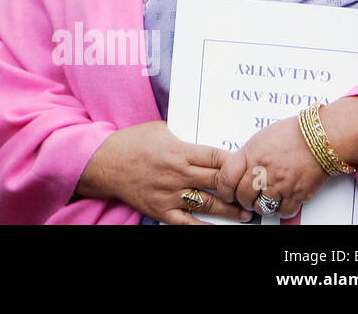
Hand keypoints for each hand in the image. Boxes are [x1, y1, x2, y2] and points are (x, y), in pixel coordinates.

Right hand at [77, 121, 250, 224]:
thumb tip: (202, 137)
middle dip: (239, 188)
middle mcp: (178, 174)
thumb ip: (182, 135)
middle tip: (254, 192)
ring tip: (245, 214)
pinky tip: (219, 229)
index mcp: (179, 151)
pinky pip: (187, 223)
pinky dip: (204, 227)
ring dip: (230, 210)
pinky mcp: (160, 209)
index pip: (217, 157)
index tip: (247, 167)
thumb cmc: (130, 143)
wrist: (103, 163)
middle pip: (218, 181)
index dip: (236, 163)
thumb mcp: (158, 128)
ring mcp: (170, 194)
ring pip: (208, 204)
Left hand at [219, 116, 330, 219]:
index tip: (227, 193)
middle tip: (245, 199)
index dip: (224, 190)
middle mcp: (263, 169)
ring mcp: (280, 183)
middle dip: (242, 200)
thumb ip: (247, 156)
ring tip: (262, 200)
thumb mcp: (260, 139)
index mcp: (251, 154)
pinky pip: (283, 211)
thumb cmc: (292, 134)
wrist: (320, 136)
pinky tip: (280, 201)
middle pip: (243, 196)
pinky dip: (280, 210)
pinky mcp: (298, 193)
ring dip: (260, 206)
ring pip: (261, 207)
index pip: (226, 178)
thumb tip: (238, 170)